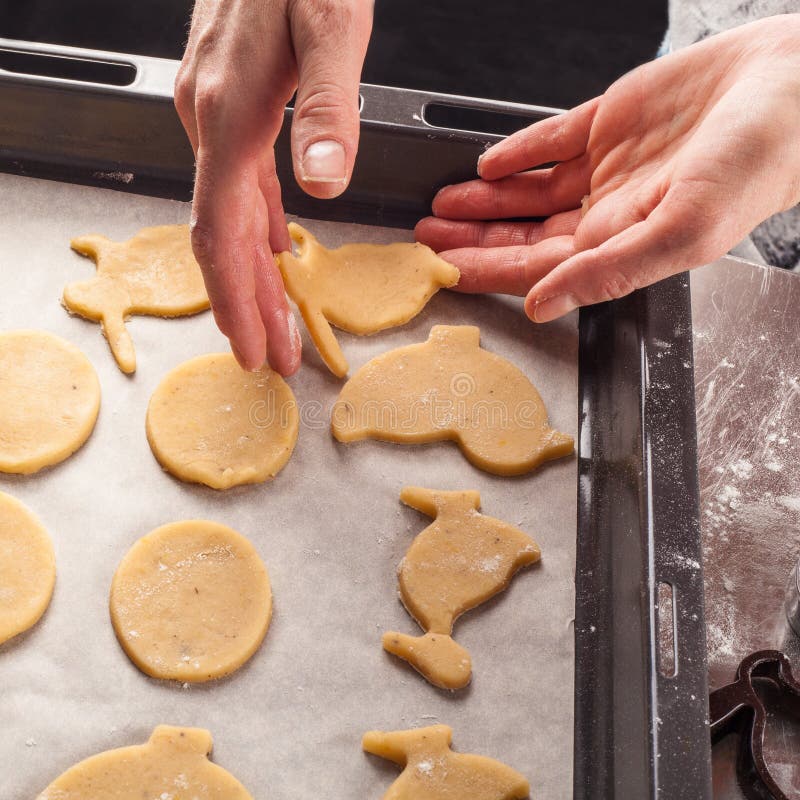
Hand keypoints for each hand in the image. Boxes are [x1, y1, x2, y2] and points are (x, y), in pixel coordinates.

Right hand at [175, 0, 372, 372]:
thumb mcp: (331, 24)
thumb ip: (328, 104)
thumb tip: (323, 181)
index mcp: (229, 116)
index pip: (221, 235)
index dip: (236, 299)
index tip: (254, 348)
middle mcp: (210, 120)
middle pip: (223, 238)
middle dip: (248, 304)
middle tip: (272, 355)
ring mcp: (216, 112)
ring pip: (230, 215)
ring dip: (254, 273)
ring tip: (276, 320)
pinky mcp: (232, 103)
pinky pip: (240, 185)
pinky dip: (257, 227)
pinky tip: (273, 249)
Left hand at [416, 15, 799, 321]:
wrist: (792, 88)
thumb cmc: (755, 165)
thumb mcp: (680, 229)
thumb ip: (608, 271)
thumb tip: (543, 305)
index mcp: (620, 242)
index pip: (537, 268)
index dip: (488, 271)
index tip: (443, 271)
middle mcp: (607, 210)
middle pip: (523, 235)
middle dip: (472, 239)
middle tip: (424, 239)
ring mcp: (606, 166)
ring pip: (528, 192)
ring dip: (484, 201)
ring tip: (441, 205)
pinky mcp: (610, 122)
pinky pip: (551, 141)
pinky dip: (518, 152)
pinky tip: (488, 164)